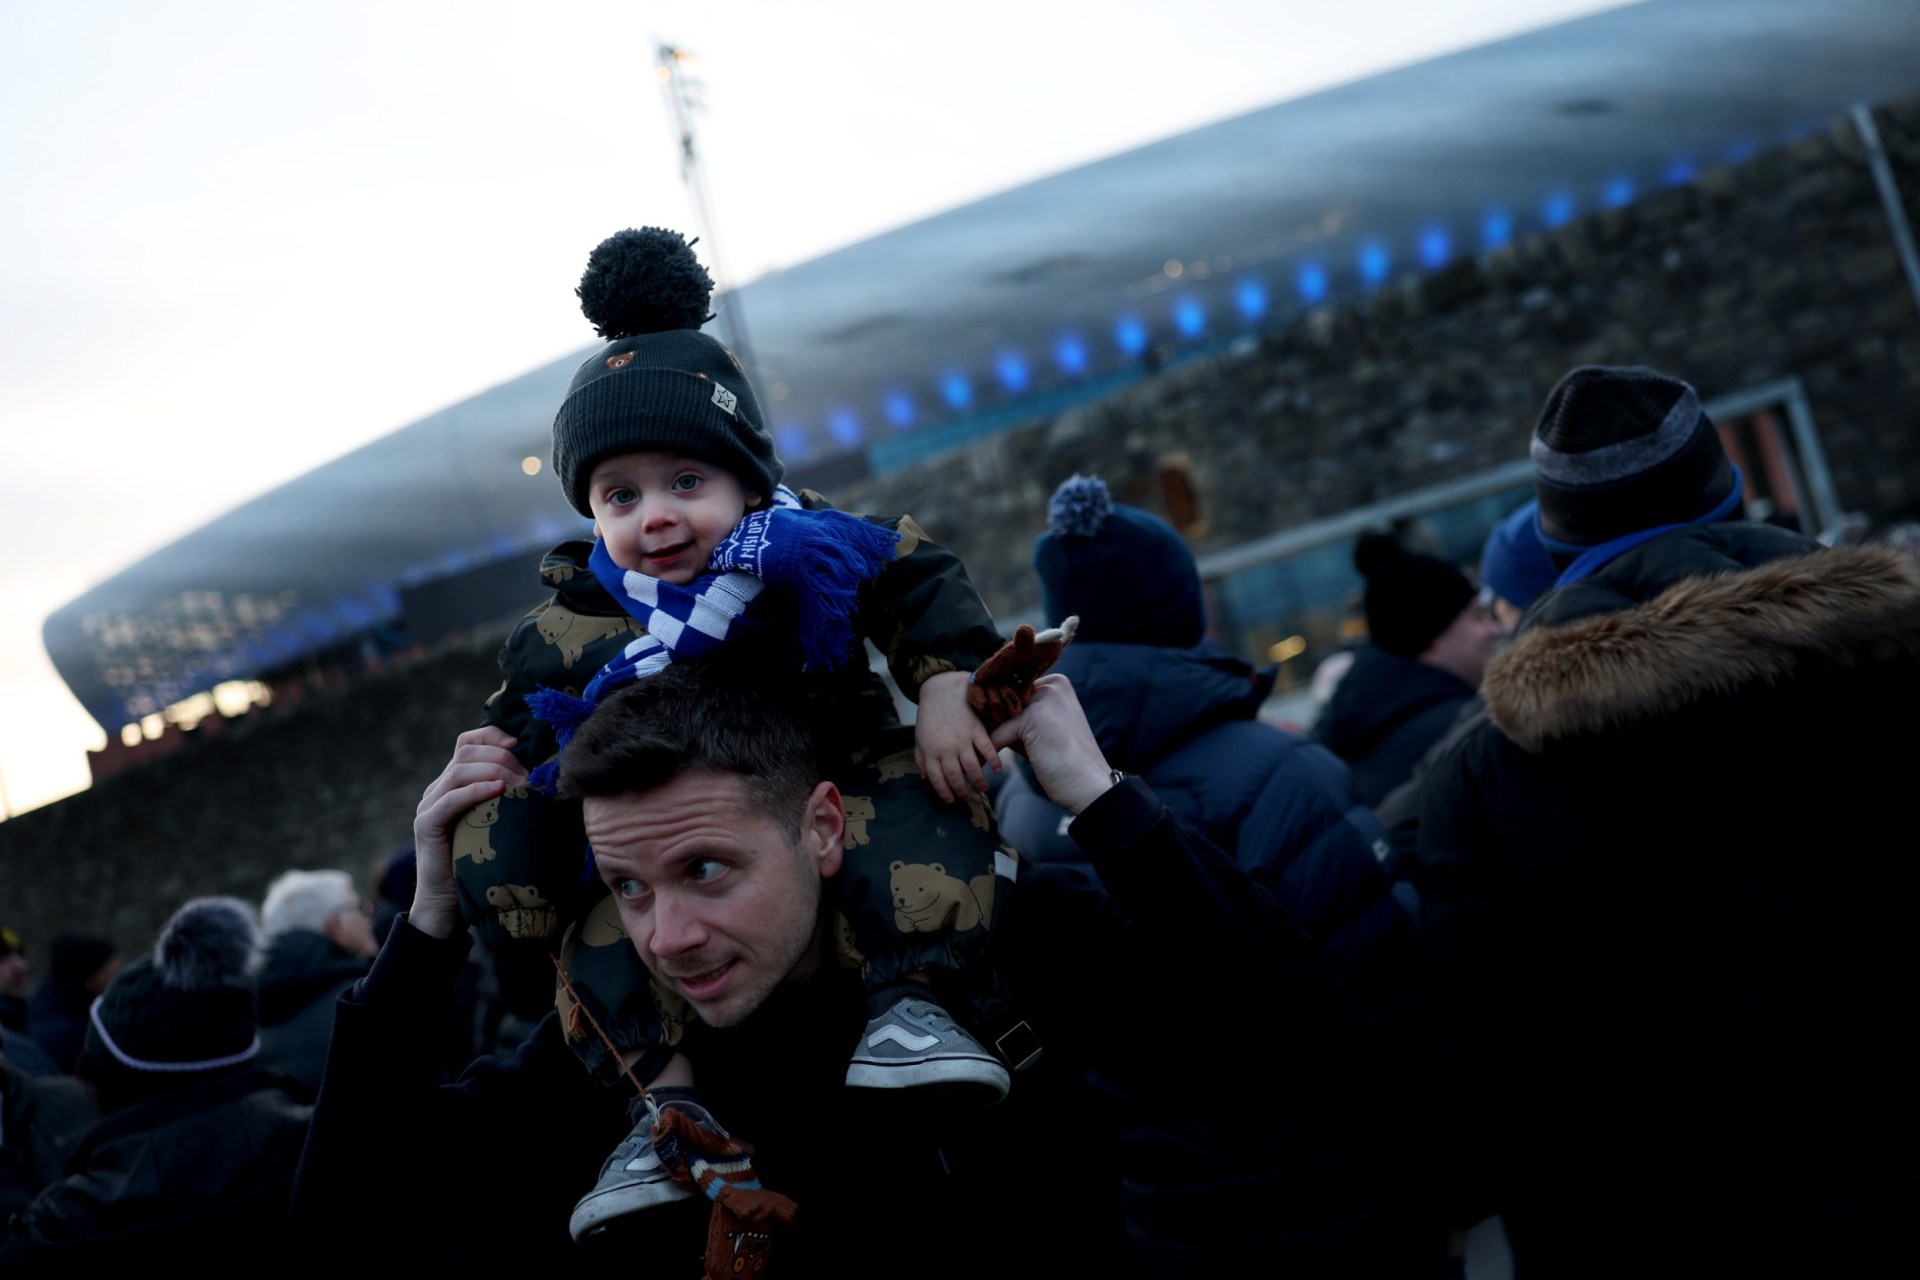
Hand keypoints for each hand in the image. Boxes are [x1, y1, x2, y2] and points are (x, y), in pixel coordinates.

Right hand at [411, 727, 524, 938]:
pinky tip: (498, 790)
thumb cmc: (481, 864)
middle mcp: (438, 788)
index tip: (520, 745)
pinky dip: (476, 790)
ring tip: (518, 784)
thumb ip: (509, 800)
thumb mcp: (498, 823)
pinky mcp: (426, 824)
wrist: (448, 903)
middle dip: (501, 756)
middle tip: (526, 776)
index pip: (467, 742)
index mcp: (454, 783)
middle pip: (466, 752)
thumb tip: (544, 781)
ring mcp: (429, 805)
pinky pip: (450, 799)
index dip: (493, 735)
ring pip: (459, 770)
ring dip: (494, 770)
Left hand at [914, 669, 1000, 801]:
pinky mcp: (976, 730)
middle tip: (968, 797)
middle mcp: (946, 749)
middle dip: (963, 792)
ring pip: (973, 768)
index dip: (944, 793)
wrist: (942, 690)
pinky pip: (987, 750)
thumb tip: (925, 778)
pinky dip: (994, 761)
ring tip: (983, 787)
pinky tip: (997, 769)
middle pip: (956, 778)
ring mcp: (962, 739)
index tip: (951, 800)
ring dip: (979, 782)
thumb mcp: (920, 738)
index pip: (938, 780)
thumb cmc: (930, 715)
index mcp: (931, 752)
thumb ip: (922, 759)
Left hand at [987, 674, 1115, 815]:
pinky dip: (993, 750)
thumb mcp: (1041, 731)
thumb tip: (984, 715)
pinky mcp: (1036, 717)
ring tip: (979, 752)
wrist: (1087, 784)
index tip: (985, 726)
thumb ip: (1020, 717)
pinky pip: (1001, 732)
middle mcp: (1053, 685)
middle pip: (1004, 700)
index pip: (1014, 691)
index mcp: (1057, 684)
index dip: (998, 709)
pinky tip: (990, 764)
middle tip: (977, 741)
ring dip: (988, 735)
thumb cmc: (1062, 761)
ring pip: (1000, 715)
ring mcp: (1045, 699)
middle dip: (990, 721)